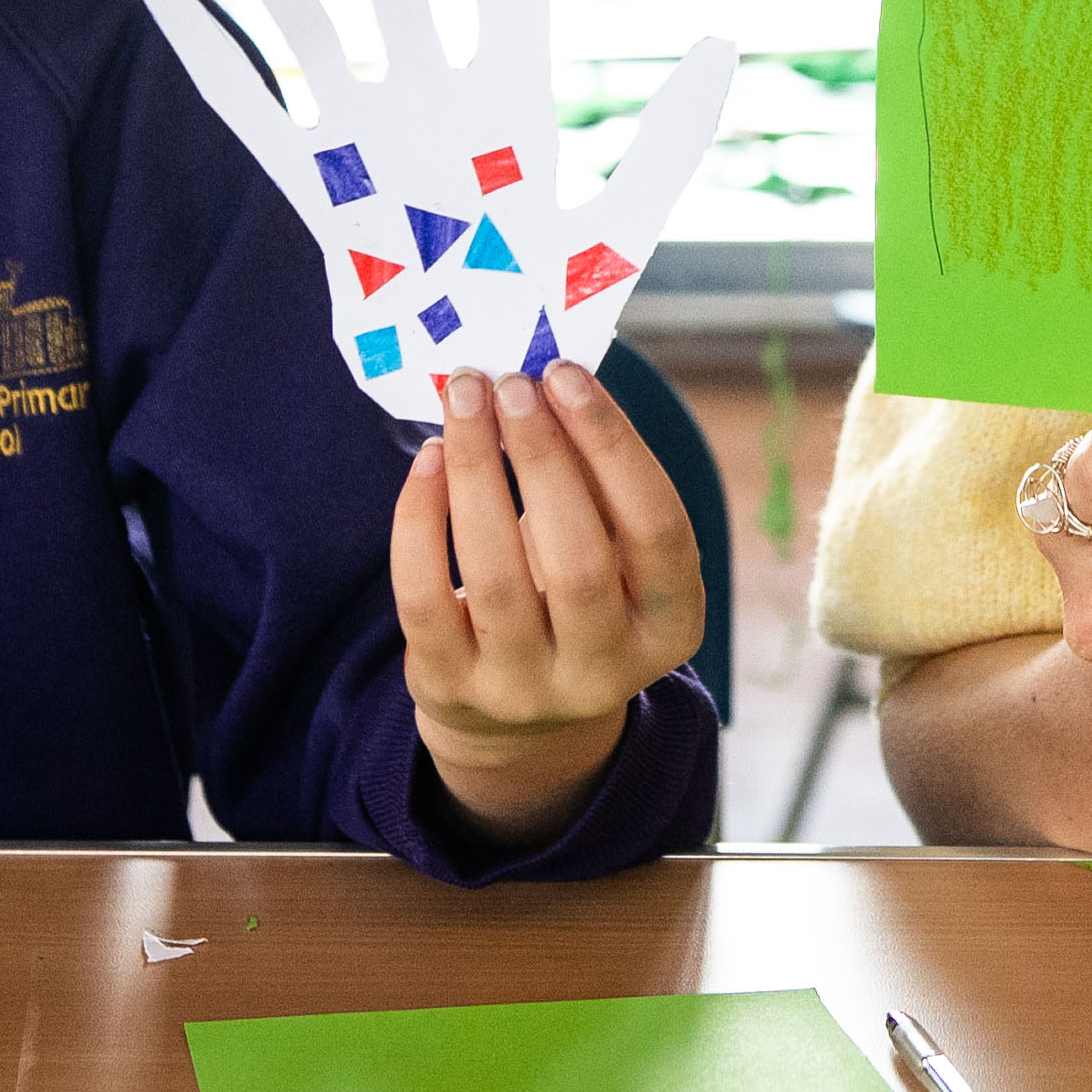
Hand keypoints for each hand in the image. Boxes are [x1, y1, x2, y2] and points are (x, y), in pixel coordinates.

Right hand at [141, 0, 734, 420]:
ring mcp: (369, 145)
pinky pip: (251, 112)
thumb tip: (719, 47)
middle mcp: (436, 105)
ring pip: (305, 22)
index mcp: (514, 106)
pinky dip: (207, 57)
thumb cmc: (554, 321)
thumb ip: (666, 144)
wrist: (480, 399)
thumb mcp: (617, 234)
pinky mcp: (320, 196)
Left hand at [394, 358, 708, 846]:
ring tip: (464, 399)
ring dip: (476, 470)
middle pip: (577, 557)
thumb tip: (548, 381)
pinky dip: (421, 519)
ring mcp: (525, 689)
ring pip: (496, 575)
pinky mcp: (450, 687)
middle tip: (510, 382)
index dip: (611, 446)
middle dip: (540, 456)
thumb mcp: (617, 555)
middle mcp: (606, 671)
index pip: (656, 530)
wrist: (518, 715)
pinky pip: (426, 596)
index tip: (566, 375)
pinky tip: (429, 458)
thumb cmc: (576, 594)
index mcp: (671, 627)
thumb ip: (599, 482)